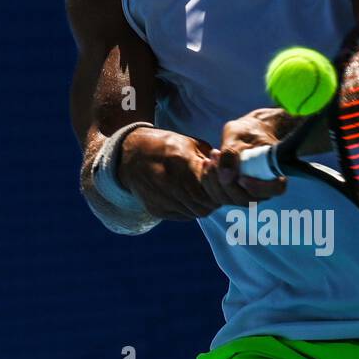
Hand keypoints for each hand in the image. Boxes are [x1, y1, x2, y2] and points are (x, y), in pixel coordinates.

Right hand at [116, 125, 283, 219]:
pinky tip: (189, 195)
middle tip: (220, 188)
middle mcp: (173, 186)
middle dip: (217, 196)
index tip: (227, 179)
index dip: (223, 185)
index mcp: (183, 165)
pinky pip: (183, 215)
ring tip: (205, 190)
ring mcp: (164, 201)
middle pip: (208, 203)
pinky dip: (190, 207)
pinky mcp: (157, 211)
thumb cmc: (164, 145)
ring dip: (205, 203)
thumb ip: (211, 160)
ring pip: (197, 211)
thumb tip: (232, 171)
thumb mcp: (190, 144)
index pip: (214, 186)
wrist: (127, 156)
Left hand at [210, 108, 296, 198]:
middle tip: (216, 156)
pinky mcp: (232, 192)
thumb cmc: (247, 131)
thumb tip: (226, 177)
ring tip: (210, 156)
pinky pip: (218, 195)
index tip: (242, 177)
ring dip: (214, 180)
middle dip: (226, 182)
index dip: (258, 188)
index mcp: (276, 174)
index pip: (274, 190)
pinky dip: (209, 181)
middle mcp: (263, 190)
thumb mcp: (238, 135)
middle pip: (245, 199)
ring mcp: (247, 193)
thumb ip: (232, 154)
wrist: (246, 133)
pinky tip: (206, 162)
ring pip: (228, 199)